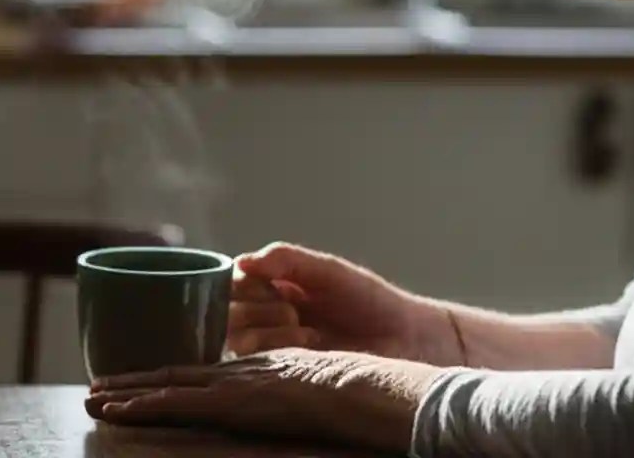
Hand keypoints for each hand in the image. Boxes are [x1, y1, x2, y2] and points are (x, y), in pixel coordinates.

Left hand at [85, 348, 436, 451]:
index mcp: (255, 371)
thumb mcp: (312, 388)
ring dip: (127, 392)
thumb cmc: (347, 393)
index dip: (165, 378)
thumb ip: (289, 392)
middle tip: (96, 385)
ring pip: (166, 386)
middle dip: (133, 381)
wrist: (359, 387)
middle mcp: (237, 373)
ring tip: (94, 397)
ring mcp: (231, 385)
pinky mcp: (228, 400)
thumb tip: (285, 402)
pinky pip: (175, 402)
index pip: (200, 375)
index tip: (138, 381)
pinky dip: (142, 404)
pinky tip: (116, 409)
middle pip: (174, 375)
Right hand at [229, 243, 456, 363]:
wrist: (405, 338)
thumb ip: (285, 260)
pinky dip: (276, 349)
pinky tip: (308, 345)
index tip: (273, 284)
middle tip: (293, 310)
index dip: (244, 283)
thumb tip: (241, 260)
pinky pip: (253, 363)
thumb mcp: (326, 270)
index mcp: (274, 287)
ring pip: (235, 337)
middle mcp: (267, 316)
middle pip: (227, 311)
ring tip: (305, 329)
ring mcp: (274, 347)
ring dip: (267, 329)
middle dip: (257, 307)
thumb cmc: (370, 301)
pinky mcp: (284, 373)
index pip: (232, 282)